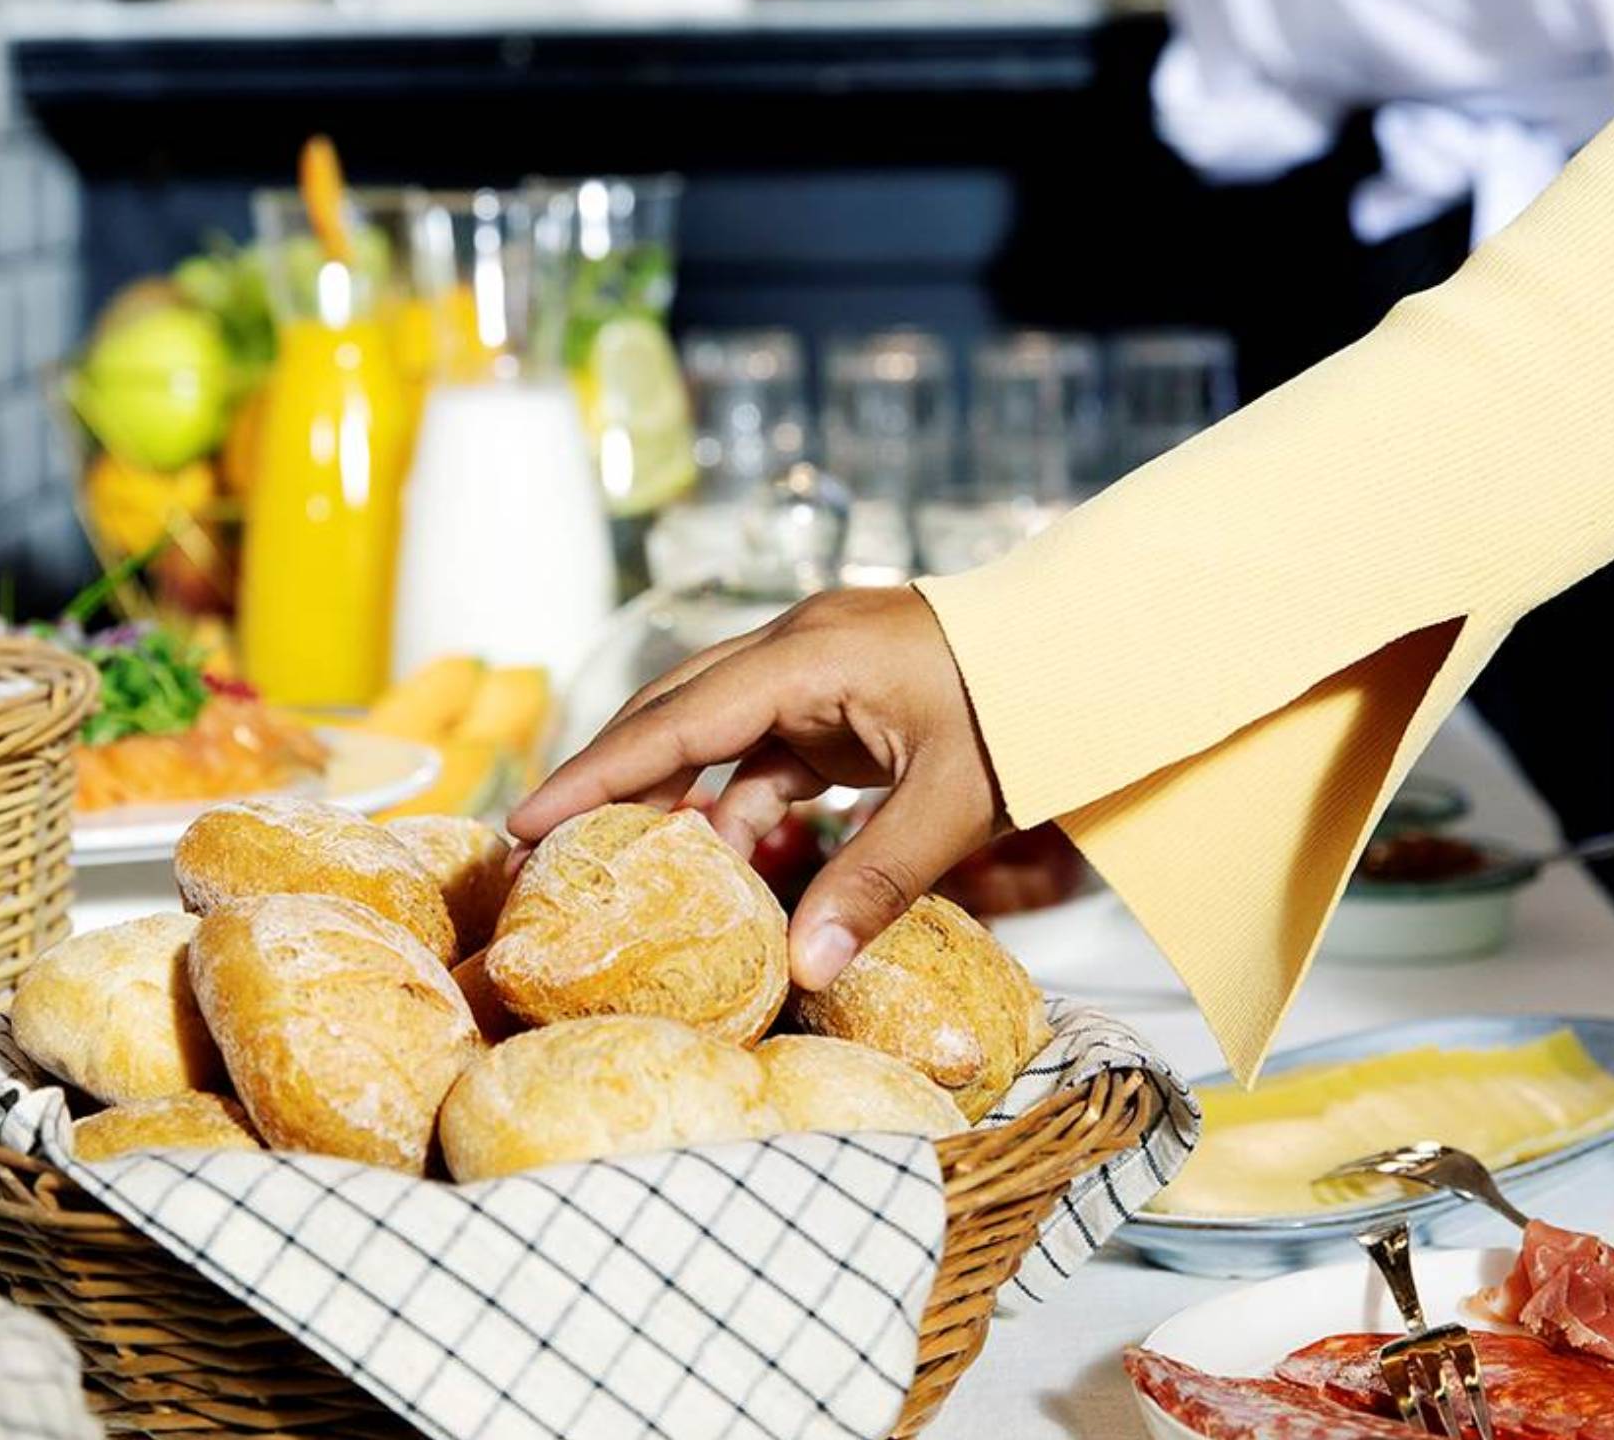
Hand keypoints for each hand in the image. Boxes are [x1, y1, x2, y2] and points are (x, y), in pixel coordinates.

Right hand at [507, 586, 1003, 990]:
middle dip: (612, 776)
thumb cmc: (1024, 707)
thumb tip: (806, 964)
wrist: (1086, 648)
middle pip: (676, 711)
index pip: (679, 719)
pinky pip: (766, 746)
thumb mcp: (953, 799)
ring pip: (715, 729)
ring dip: (680, 794)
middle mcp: (796, 650)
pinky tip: (730, 861)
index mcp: (808, 657)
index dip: (599, 772)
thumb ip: (877, 879)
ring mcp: (817, 670)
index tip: (527, 818)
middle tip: (543, 842)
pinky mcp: (839, 696)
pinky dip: (742, 800)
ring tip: (633, 870)